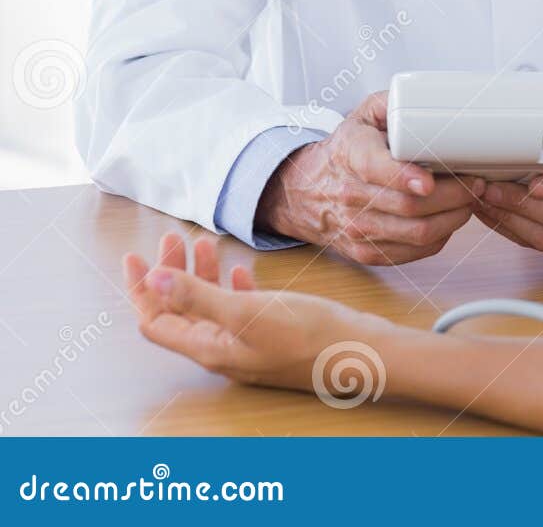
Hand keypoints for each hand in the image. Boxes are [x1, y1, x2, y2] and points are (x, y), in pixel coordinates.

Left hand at [123, 233, 383, 391]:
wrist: (359, 353)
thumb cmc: (306, 335)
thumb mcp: (246, 312)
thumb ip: (198, 296)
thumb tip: (153, 279)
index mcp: (209, 348)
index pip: (156, 320)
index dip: (141, 290)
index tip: (135, 256)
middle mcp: (223, 350)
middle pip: (181, 311)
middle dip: (171, 273)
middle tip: (173, 238)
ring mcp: (248, 344)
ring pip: (211, 307)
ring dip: (202, 275)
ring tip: (206, 243)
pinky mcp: (272, 336)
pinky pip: (239, 311)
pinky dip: (232, 288)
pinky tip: (240, 271)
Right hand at [259, 91, 483, 264]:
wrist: (306, 191)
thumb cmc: (346, 150)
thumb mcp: (363, 116)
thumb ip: (393, 103)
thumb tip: (427, 99)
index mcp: (351, 155)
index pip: (376, 169)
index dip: (405, 177)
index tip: (429, 181)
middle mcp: (350, 195)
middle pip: (410, 206)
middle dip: (454, 195)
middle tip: (476, 183)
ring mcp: (357, 228)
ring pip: (417, 232)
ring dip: (454, 218)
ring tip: (469, 200)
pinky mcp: (367, 252)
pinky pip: (415, 251)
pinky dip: (441, 236)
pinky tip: (449, 218)